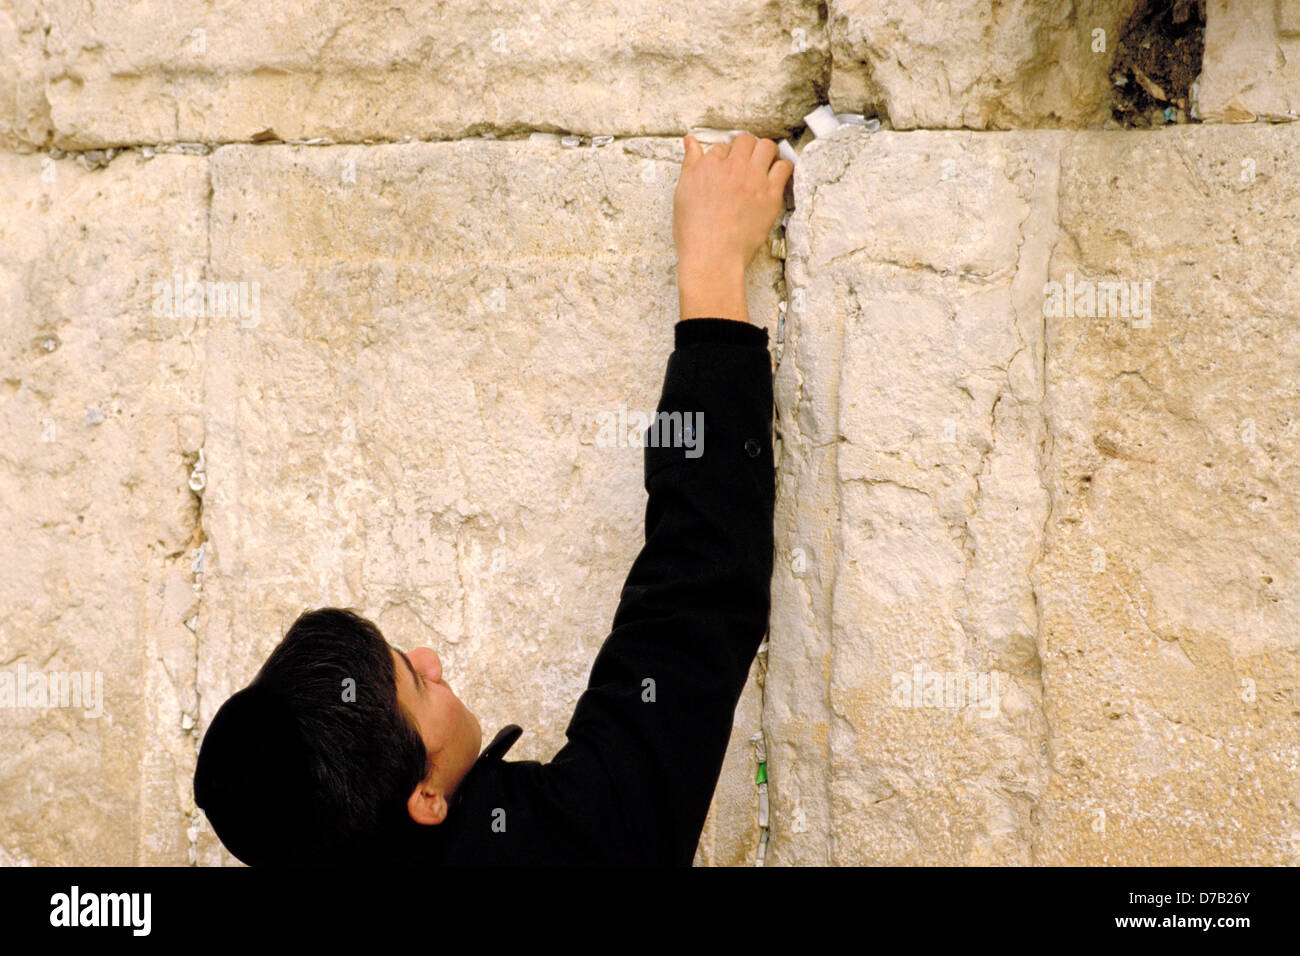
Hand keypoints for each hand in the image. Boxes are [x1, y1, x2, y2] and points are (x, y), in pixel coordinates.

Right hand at [673, 133, 792, 322]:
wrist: (712, 256)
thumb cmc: (695, 232)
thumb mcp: (683, 192)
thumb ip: (690, 163)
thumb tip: (690, 141)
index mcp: (709, 166)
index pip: (722, 146)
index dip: (726, 155)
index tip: (728, 165)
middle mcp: (732, 168)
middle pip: (746, 140)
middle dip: (746, 147)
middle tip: (748, 160)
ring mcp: (753, 180)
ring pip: (767, 147)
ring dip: (766, 152)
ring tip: (765, 163)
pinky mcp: (770, 195)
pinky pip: (784, 168)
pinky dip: (783, 167)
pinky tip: (778, 175)